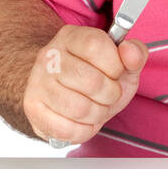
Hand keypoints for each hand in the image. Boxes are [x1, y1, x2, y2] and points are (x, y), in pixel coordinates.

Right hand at [23, 25, 148, 145]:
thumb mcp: (122, 62)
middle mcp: (49, 57)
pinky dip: (84, 131)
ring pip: (79, 108)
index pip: (95, 45)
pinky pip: (66, 130)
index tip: (116, 71)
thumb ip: (135, 54)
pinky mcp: (32, 109)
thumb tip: (130, 50)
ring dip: (98, 114)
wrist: (64, 92)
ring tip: (97, 107)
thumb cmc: (96, 76)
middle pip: (91, 81)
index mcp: (72, 37)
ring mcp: (37, 83)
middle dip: (111, 94)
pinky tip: (84, 120)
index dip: (114, 64)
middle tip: (109, 93)